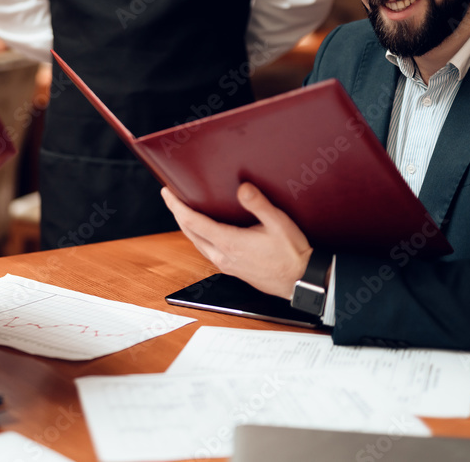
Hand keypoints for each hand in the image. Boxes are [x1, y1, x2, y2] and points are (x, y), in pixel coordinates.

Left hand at [161, 183, 312, 299]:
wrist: (300, 281)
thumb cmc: (291, 253)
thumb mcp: (278, 223)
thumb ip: (258, 204)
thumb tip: (242, 188)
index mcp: (230, 243)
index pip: (193, 222)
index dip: (177, 206)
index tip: (168, 193)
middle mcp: (223, 256)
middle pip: (189, 233)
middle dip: (177, 213)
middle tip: (170, 197)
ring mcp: (226, 265)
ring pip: (196, 244)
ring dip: (186, 226)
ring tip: (182, 211)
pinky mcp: (231, 270)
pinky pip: (206, 251)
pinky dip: (198, 238)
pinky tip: (202, 232)